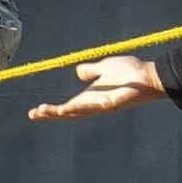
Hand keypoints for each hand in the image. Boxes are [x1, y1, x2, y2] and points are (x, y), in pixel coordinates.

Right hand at [30, 55, 166, 124]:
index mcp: (90, 97)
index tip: (35, 111)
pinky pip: (92, 107)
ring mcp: (102, 106)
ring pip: (77, 112)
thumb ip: (91, 71)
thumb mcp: (104, 67)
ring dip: (59, 112)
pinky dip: (78, 108)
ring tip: (43, 111)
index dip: (52, 110)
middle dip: (50, 115)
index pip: (67, 107)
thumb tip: (78, 72)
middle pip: (68, 114)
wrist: (149, 75)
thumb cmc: (130, 73)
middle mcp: (94, 105)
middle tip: (33, 114)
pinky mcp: (111, 104)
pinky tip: (65, 108)